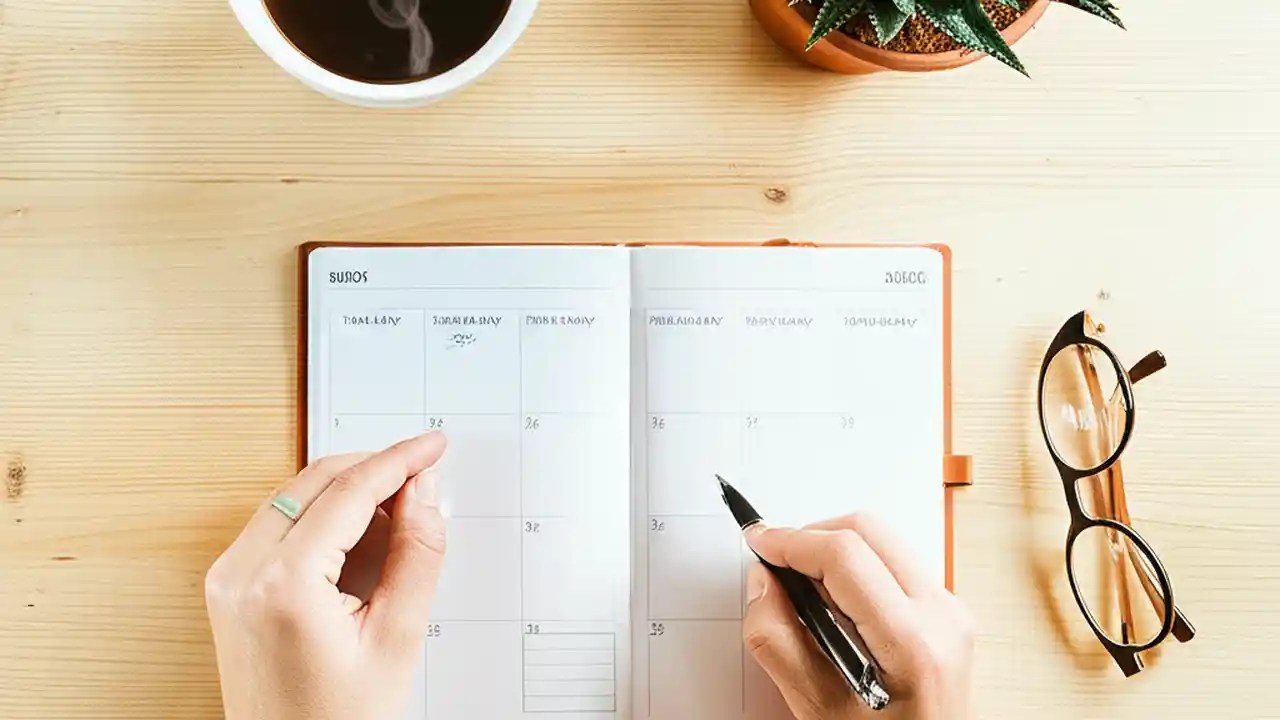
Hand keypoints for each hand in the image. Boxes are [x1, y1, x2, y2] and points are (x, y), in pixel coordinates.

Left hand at [204, 432, 447, 719]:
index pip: (349, 492)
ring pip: (295, 495)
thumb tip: (424, 493)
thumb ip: (417, 555)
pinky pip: (278, 522)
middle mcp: (241, 573)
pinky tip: (362, 530)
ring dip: (348, 489)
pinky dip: (322, 513)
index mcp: (281, 584)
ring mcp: (227, 579)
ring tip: (400, 508)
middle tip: (424, 473)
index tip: (431, 446)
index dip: (398, 460)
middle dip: (374, 468)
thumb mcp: (396, 639)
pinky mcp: (228, 587)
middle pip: (315, 481)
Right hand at [742, 513, 973, 719]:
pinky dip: (857, 566)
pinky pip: (895, 561)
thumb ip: (775, 640)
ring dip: (835, 549)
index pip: (845, 555)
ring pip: (883, 539)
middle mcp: (941, 616)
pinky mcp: (947, 610)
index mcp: (912, 643)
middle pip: (868, 530)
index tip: (761, 543)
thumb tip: (763, 582)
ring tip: (806, 589)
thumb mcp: (815, 707)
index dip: (792, 541)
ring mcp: (950, 610)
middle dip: (812, 536)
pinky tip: (836, 602)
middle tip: (777, 563)